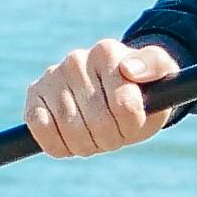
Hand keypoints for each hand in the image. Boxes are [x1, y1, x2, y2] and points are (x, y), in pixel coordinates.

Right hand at [25, 38, 179, 157]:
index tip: (135, 120)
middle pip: (98, 122)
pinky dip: (58, 144)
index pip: (124, 105)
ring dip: (88, 144)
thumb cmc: (143, 89)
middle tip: (115, 132)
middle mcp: (76, 60)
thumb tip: (129, 69)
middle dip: (111, 138)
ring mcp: (52, 77)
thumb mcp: (162, 75)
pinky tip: (71, 139)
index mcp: (107, 52)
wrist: (117, 94)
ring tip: (95, 134)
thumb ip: (155, 66)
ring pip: (71, 130)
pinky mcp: (34, 97)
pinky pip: (41, 128)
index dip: (132, 125)